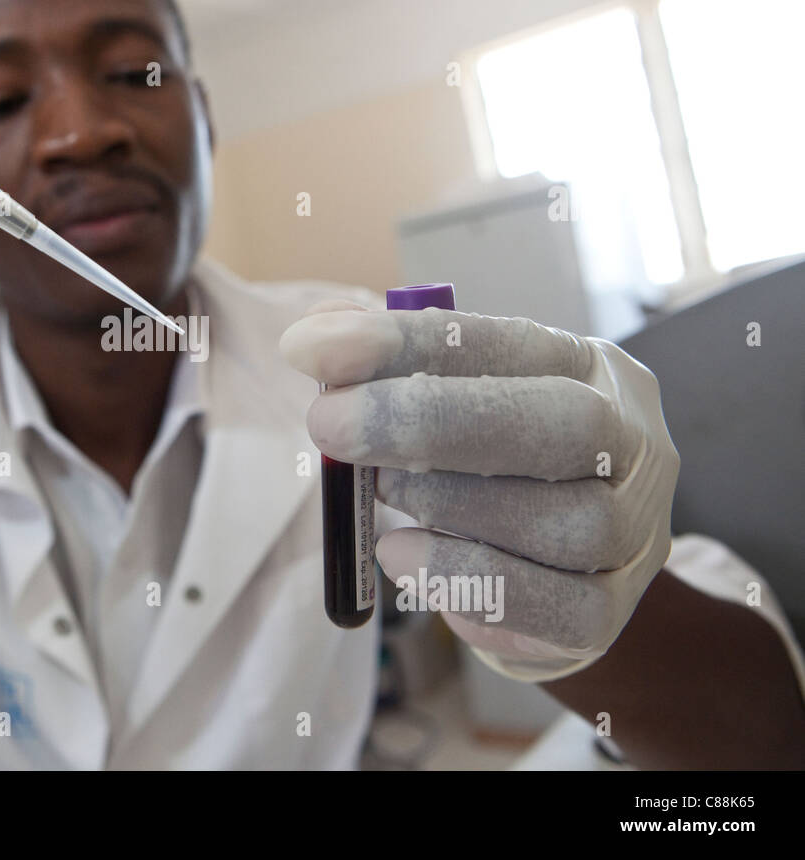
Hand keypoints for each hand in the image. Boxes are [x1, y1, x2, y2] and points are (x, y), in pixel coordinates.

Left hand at [280, 300, 679, 680]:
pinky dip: (470, 582)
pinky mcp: (609, 611)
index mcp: (588, 368)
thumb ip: (386, 368)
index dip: (412, 342)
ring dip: (449, 504)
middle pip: (565, 425)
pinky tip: (401, 557)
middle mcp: (630, 443)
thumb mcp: (445, 399)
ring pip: (567, 523)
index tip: (316, 348)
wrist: (549, 565)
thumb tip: (315, 338)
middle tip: (330, 423)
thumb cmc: (488, 464)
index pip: (511, 343)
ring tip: (380, 493)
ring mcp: (632, 532)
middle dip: (431, 419)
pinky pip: (559, 609)